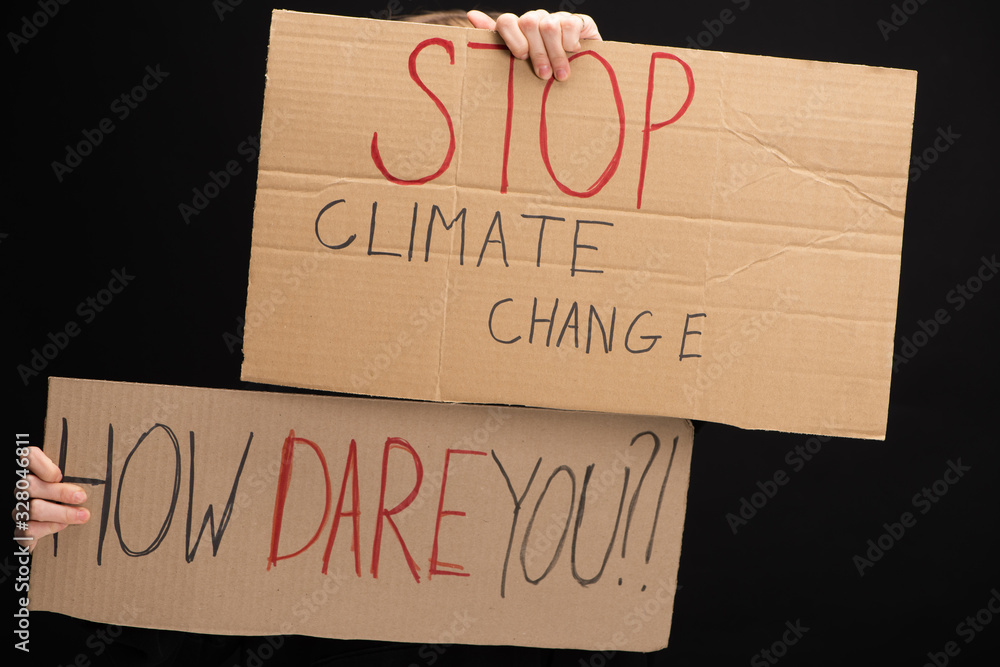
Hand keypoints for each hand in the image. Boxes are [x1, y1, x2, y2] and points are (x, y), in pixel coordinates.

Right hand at [13, 446, 89, 551]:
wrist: (50, 537)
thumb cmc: (71, 503)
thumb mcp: (75, 485)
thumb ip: (79, 476)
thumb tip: (103, 470)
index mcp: (35, 474)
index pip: (28, 456)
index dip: (40, 463)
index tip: (59, 475)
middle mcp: (23, 491)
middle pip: (31, 484)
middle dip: (59, 492)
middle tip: (82, 496)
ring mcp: (20, 511)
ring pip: (33, 508)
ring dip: (61, 512)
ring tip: (83, 515)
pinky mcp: (21, 532)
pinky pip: (28, 529)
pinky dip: (48, 527)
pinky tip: (62, 526)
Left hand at [467, 9, 601, 80]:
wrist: (581, 77)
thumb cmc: (545, 74)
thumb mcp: (521, 67)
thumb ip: (496, 43)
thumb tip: (471, 14)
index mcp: (520, 30)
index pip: (507, 21)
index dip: (512, 38)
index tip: (521, 58)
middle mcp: (537, 20)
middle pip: (529, 23)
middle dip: (537, 52)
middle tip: (543, 75)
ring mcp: (557, 19)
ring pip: (549, 27)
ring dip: (555, 55)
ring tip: (560, 76)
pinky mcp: (578, 21)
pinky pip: (569, 25)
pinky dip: (570, 43)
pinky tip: (574, 53)